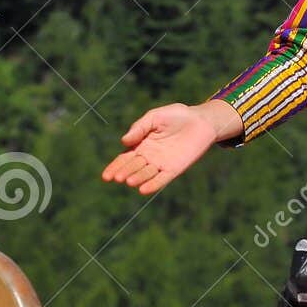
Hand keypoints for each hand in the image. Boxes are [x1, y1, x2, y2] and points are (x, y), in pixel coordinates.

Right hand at [101, 101, 240, 195]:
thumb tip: (124, 142)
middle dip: (124, 172)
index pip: (124, 159)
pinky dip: (153, 184)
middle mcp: (149, 157)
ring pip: (146, 173)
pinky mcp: (175, 168)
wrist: (200, 121)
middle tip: (116, 178)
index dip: (115, 167)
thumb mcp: (154, 117)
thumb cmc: (176, 116)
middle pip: (133, 167)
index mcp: (141, 145)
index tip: (106, 176)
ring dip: (137, 178)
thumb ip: (139, 128)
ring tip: (128, 181)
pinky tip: (144, 190)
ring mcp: (162, 164)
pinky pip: (162, 179)